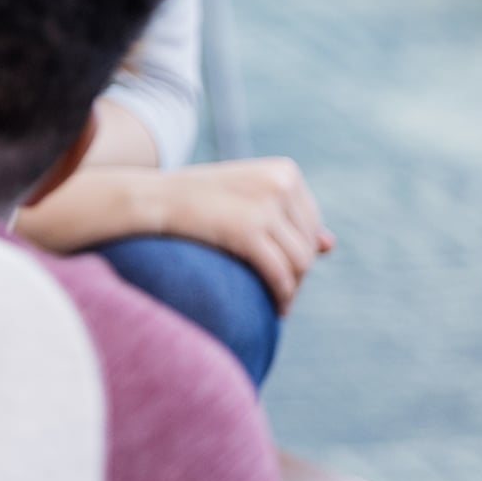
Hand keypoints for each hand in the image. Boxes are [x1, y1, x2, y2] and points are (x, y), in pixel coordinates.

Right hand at [156, 157, 333, 312]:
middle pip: (308, 244)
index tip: (284, 270)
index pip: (312, 223)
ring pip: (300, 262)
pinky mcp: (249, 229)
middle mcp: (280, 183)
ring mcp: (265, 205)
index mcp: (285, 171)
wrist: (152, 198)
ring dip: (292, 288)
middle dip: (297, 273)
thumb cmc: (196, 200)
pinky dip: (281, 295)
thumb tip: (329, 245)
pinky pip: (280, 274)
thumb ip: (286, 217)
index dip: (300, 252)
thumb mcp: (246, 199)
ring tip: (279, 303)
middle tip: (280, 293)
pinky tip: (276, 308)